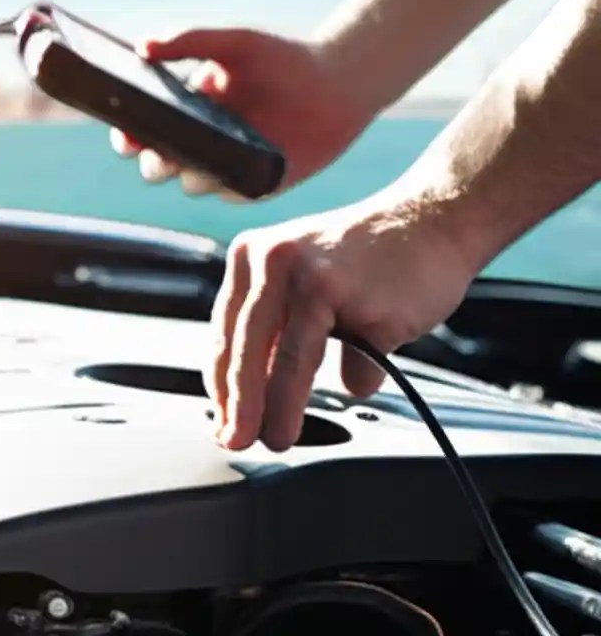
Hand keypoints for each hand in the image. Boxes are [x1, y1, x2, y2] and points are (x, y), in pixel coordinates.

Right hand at [111, 28, 374, 197]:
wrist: (338, 83)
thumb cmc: (281, 60)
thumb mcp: (234, 44)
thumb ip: (189, 41)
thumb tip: (142, 47)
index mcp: (184, 113)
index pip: (140, 132)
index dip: (126, 136)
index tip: (125, 132)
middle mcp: (199, 145)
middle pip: (156, 167)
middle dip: (153, 160)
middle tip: (158, 146)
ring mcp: (225, 168)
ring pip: (191, 183)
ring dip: (190, 170)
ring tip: (200, 151)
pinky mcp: (254, 185)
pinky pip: (229, 192)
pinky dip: (227, 181)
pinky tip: (232, 164)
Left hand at [208, 197, 480, 451]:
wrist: (434, 218)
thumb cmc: (369, 255)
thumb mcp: (302, 277)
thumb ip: (279, 327)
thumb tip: (260, 392)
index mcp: (252, 257)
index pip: (225, 332)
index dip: (221, 383)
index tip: (222, 418)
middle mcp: (274, 260)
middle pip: (246, 348)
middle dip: (240, 405)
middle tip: (237, 439)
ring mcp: (315, 276)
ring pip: (287, 359)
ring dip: (280, 407)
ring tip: (278, 437)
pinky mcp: (359, 297)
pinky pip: (351, 357)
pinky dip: (355, 381)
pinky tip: (356, 392)